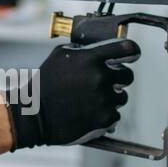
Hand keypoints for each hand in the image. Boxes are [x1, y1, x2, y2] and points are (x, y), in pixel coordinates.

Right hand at [8, 37, 139, 149]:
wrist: (35, 115)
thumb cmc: (45, 85)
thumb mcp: (60, 55)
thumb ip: (83, 49)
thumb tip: (101, 48)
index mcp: (91, 59)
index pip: (126, 49)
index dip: (132, 51)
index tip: (132, 54)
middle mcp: (100, 77)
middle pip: (127, 76)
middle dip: (118, 79)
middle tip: (104, 84)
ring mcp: (103, 99)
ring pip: (121, 97)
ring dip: (110, 98)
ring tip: (90, 101)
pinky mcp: (104, 118)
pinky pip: (115, 114)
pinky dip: (105, 115)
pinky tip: (89, 113)